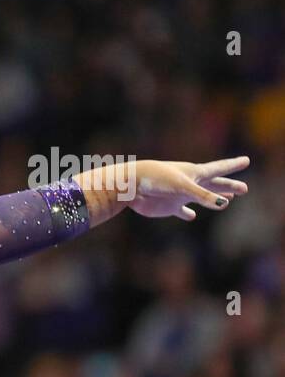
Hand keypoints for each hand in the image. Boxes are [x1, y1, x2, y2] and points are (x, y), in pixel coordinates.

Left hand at [126, 157, 250, 221]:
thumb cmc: (157, 180)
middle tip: (244, 189)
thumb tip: (223, 205)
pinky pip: (181, 211)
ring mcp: (180, 195)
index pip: (219, 169)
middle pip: (215, 185)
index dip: (233, 165)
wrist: (131, 186)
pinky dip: (186, 214)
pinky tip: (191, 216)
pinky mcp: (168, 206)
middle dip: (229, 186)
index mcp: (195, 173)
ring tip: (228, 200)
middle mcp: (190, 184)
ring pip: (202, 197)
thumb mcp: (183, 187)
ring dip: (214, 198)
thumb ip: (203, 196)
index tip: (246, 160)